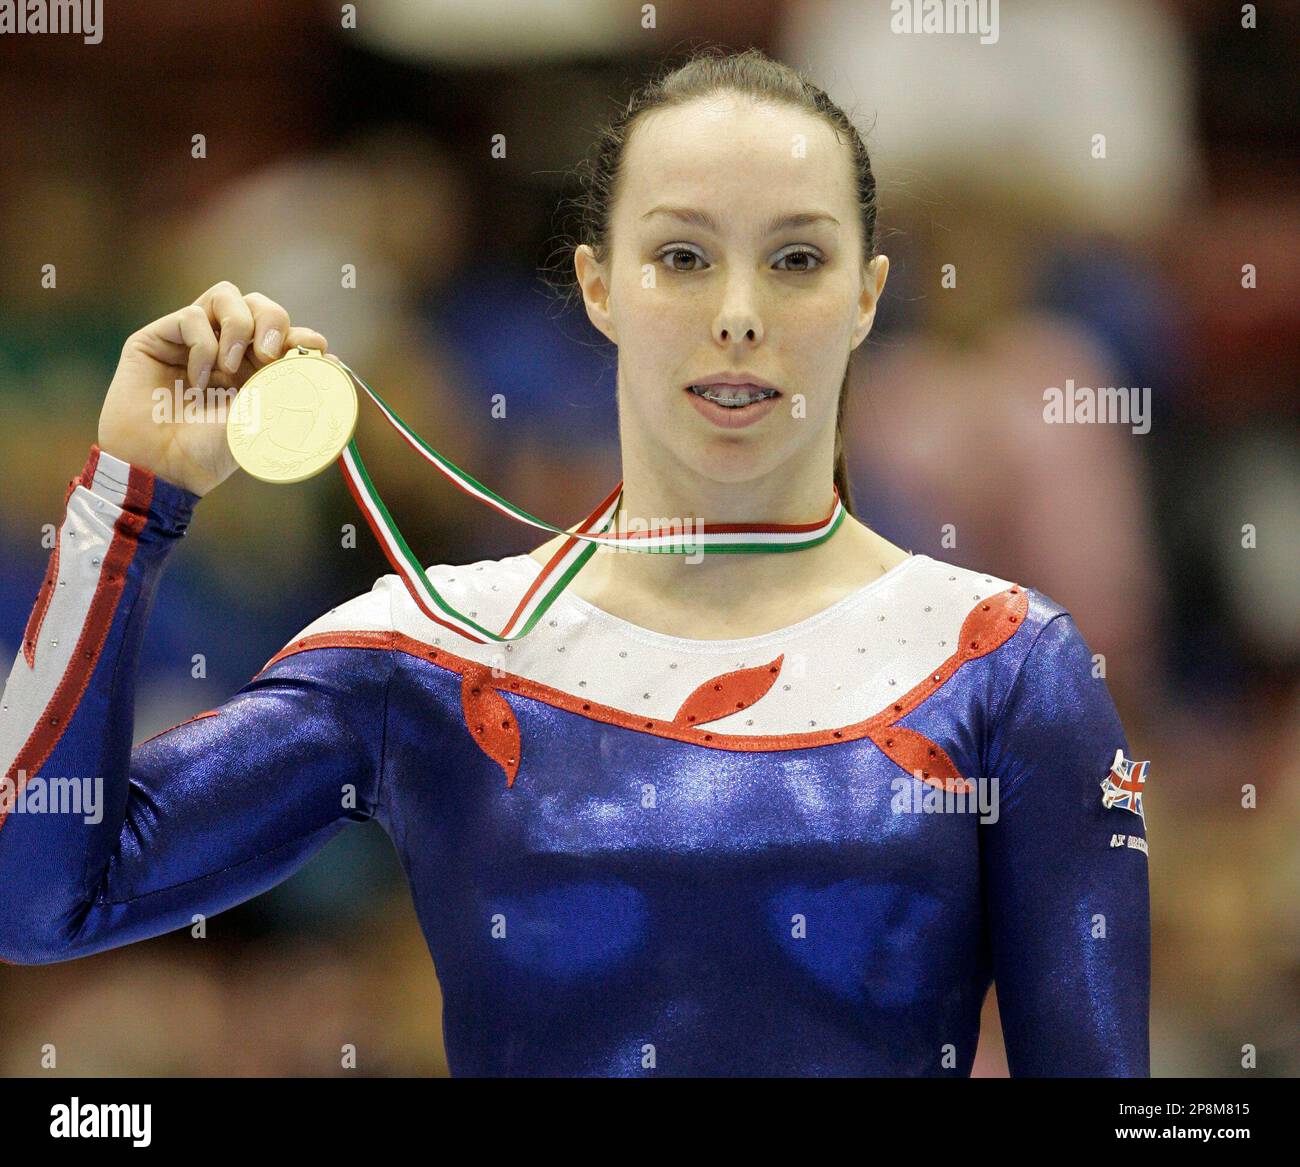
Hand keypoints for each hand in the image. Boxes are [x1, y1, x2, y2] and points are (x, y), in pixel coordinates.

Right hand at [98, 281, 331, 495]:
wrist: (164, 468)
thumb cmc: (213, 451)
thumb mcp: (266, 419)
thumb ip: (293, 386)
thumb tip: (330, 359)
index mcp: (258, 369)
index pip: (288, 332)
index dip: (302, 337)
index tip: (311, 352)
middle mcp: (228, 350)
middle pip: (260, 305)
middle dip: (272, 322)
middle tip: (267, 357)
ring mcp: (193, 341)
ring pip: (226, 296)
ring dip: (238, 327)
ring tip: (229, 367)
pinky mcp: (160, 338)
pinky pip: (191, 317)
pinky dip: (202, 347)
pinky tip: (197, 383)